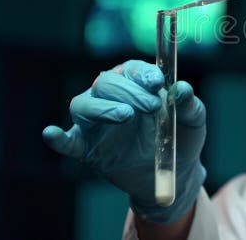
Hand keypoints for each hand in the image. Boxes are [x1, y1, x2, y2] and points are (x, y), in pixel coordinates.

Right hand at [42, 60, 205, 223]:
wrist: (174, 175)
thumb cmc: (182, 138)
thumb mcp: (194, 122)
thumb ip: (190, 105)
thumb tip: (183, 89)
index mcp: (136, 84)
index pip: (131, 69)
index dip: (142, 73)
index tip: (157, 82)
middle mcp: (111, 97)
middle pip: (106, 83)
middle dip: (129, 92)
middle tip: (152, 107)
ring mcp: (95, 122)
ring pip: (83, 104)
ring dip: (102, 108)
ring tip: (125, 115)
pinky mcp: (86, 147)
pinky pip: (67, 141)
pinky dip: (57, 138)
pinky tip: (51, 134)